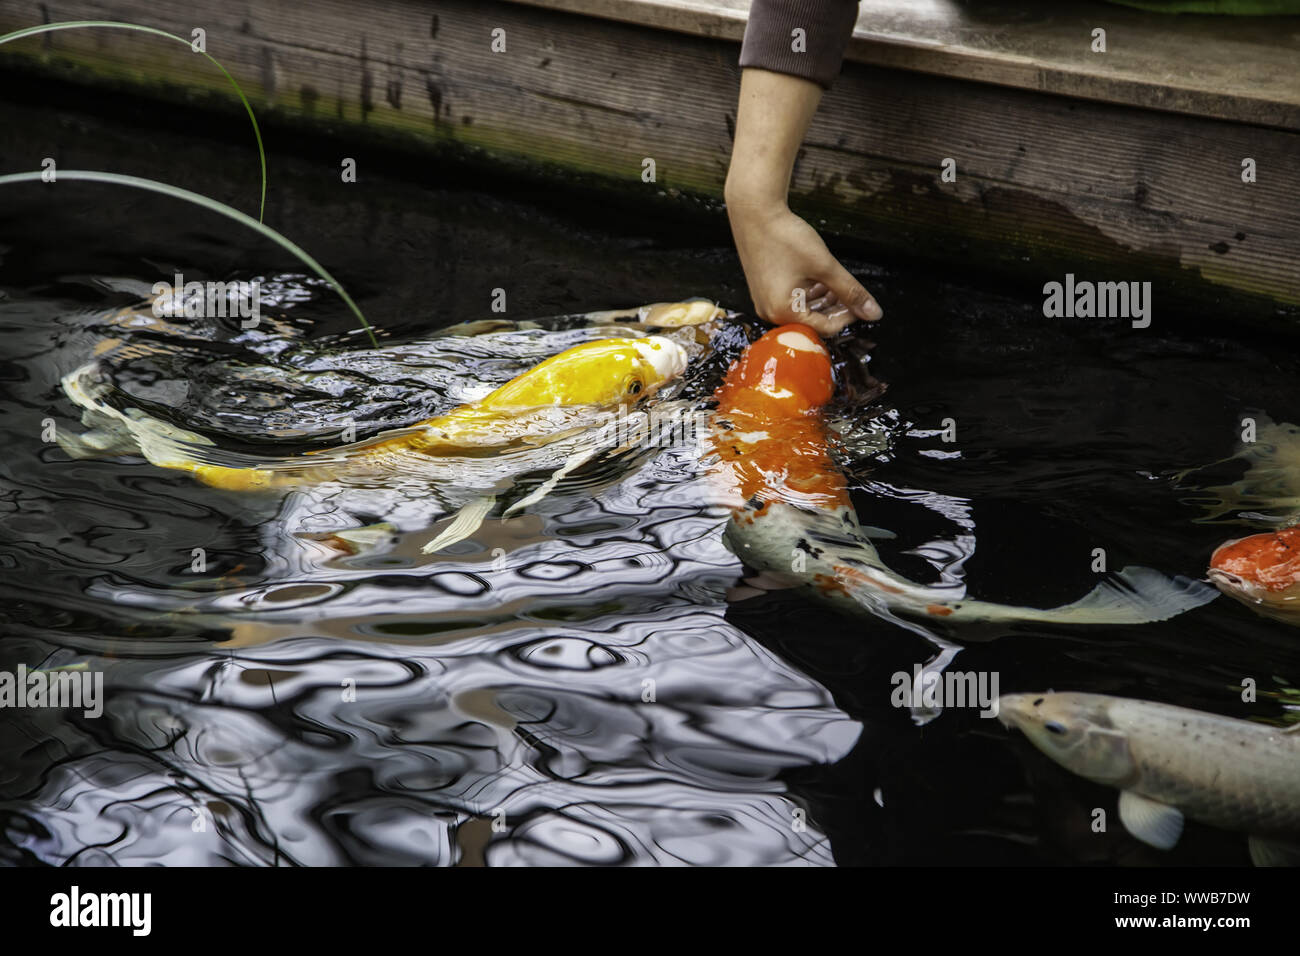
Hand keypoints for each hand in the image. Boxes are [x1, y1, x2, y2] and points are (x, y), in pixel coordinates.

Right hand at [727, 197, 881, 334]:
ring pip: (805, 309)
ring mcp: (766, 302)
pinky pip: (793, 299)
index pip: (826, 328)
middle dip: (836, 307)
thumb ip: (851, 291)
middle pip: (814, 321)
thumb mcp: (824, 266)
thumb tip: (873, 313)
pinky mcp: (766, 290)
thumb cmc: (784, 237)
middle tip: (851, 292)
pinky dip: (809, 292)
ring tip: (836, 280)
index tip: (862, 303)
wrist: (755, 213)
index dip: (848, 316)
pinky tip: (820, 277)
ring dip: (824, 299)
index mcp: (783, 312)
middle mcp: (771, 312)